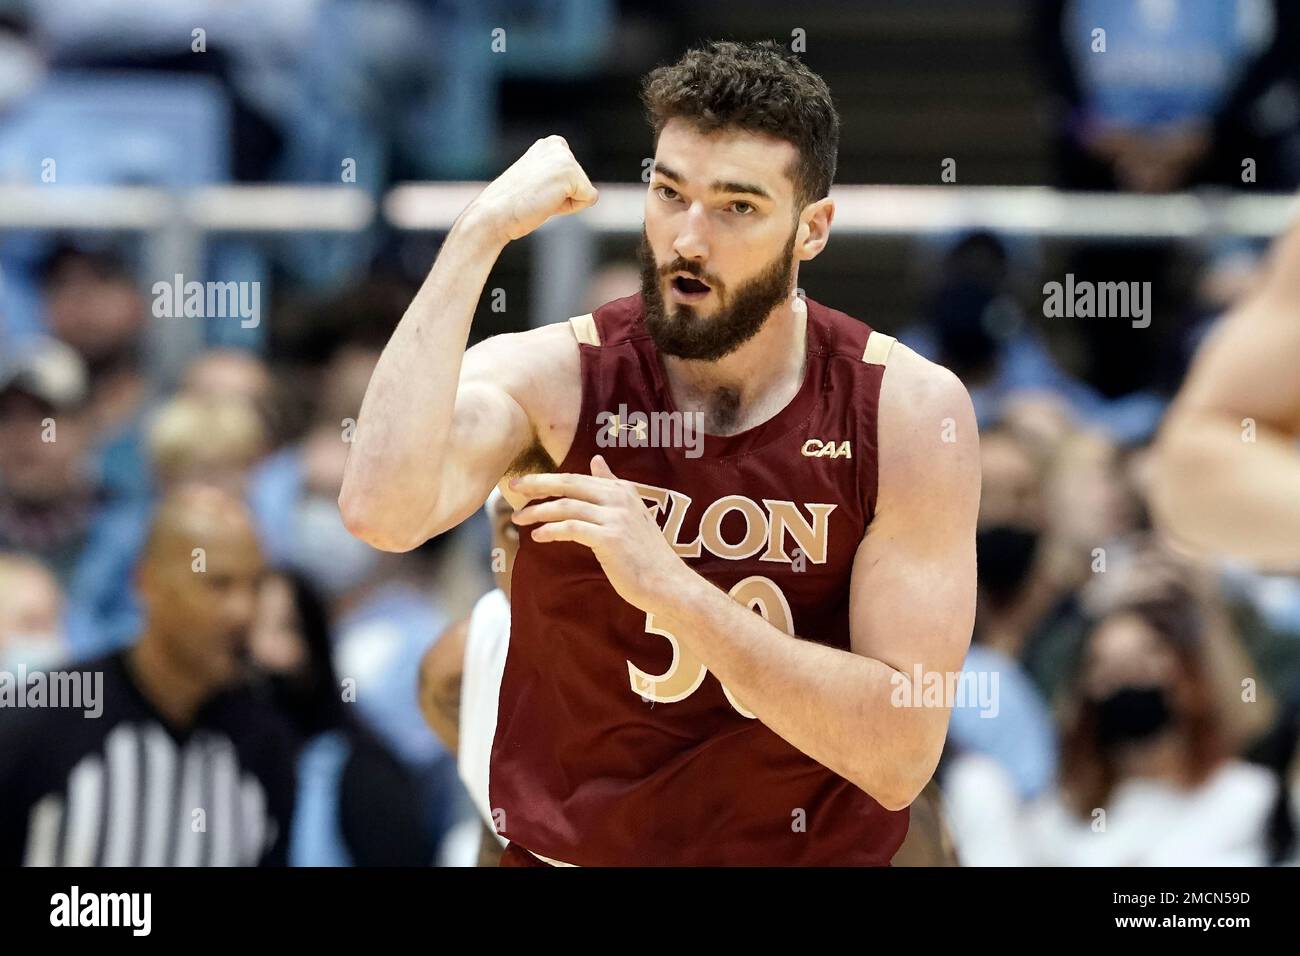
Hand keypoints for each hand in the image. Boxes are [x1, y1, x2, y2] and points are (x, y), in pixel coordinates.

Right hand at [469, 135, 598, 243]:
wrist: (493, 214)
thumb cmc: (512, 206)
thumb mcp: (536, 182)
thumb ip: (555, 178)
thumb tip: (584, 190)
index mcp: (549, 144)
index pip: (576, 178)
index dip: (559, 193)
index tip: (535, 193)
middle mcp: (557, 145)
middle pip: (582, 184)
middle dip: (564, 198)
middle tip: (536, 198)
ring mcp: (564, 157)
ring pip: (586, 192)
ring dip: (566, 203)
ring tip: (539, 199)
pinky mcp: (570, 173)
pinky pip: (589, 199)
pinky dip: (570, 208)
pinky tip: (546, 202)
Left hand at [510, 455, 686, 611]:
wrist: (668, 583)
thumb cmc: (647, 554)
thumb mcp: (632, 513)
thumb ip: (612, 485)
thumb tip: (597, 460)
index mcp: (622, 490)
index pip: (577, 478)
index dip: (548, 479)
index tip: (524, 483)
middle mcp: (619, 498)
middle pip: (569, 484)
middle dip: (537, 484)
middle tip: (512, 488)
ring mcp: (615, 517)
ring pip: (567, 506)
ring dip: (539, 511)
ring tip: (520, 519)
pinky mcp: (610, 538)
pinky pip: (572, 528)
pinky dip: (552, 530)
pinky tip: (538, 536)